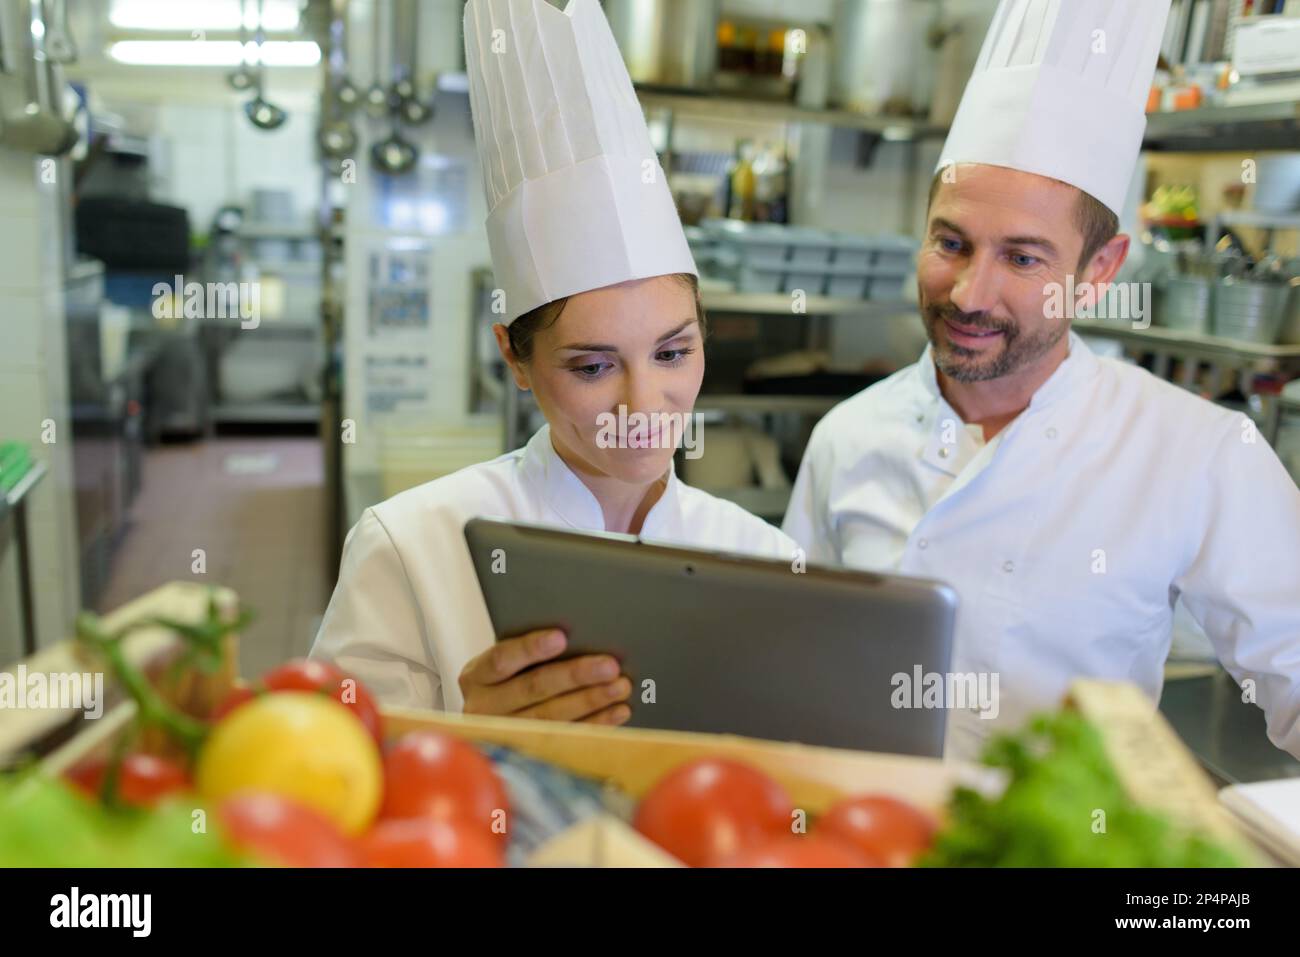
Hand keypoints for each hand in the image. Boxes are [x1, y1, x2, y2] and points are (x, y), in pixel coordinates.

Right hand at [459, 628, 631, 725]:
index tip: (561, 637)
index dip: (531, 649)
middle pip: (533, 688)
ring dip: (591, 701)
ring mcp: (505, 733)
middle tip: (610, 666)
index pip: (502, 659)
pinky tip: (617, 711)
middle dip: (575, 676)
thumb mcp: (506, 665)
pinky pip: (567, 738)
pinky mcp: (528, 751)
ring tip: (619, 687)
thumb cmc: (508, 680)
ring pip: (552, 717)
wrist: (492, 721)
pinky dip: (596, 724)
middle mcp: (484, 707)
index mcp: (476, 676)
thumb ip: (528, 653)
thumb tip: (578, 637)